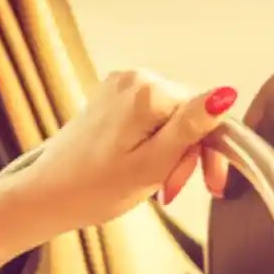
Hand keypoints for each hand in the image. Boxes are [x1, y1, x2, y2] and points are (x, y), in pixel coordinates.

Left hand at [5, 69, 236, 233]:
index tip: (209, 185)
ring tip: (157, 184)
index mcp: (149, 91)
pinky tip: (143, 167)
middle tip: (173, 190)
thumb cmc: (97, 188)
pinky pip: (151, 116)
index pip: (206, 112)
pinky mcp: (111, 98)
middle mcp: (135, 78)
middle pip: (189, 113)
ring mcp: (120, 86)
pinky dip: (155, 144)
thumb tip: (227, 94)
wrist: (47, 195)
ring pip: (172, 117)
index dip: (212, 151)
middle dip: (189, 154)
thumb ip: (192, 126)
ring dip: (172, 152)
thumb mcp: (154, 163)